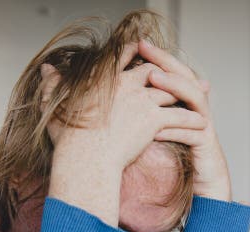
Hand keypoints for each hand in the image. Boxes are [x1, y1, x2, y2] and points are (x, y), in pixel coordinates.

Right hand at [40, 42, 207, 223]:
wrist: (84, 157)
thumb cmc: (67, 137)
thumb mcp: (54, 104)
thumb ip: (52, 83)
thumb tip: (48, 69)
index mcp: (104, 78)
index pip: (125, 57)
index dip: (138, 55)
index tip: (147, 56)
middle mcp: (125, 84)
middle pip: (155, 71)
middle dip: (170, 73)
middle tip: (183, 78)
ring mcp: (141, 100)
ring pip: (170, 92)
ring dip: (187, 96)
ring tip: (200, 99)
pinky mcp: (153, 119)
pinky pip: (179, 115)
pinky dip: (191, 119)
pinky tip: (201, 124)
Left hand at [139, 40, 231, 201]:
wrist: (205, 185)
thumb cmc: (180, 158)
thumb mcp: (161, 131)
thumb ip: (150, 115)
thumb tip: (122, 99)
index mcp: (188, 104)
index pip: (175, 72)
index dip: (159, 57)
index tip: (138, 45)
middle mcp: (198, 110)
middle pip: (186, 77)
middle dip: (165, 62)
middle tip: (145, 49)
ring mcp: (205, 126)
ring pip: (194, 99)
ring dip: (173, 87)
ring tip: (152, 79)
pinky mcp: (207, 145)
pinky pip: (191, 133)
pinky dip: (173, 129)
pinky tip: (156, 128)